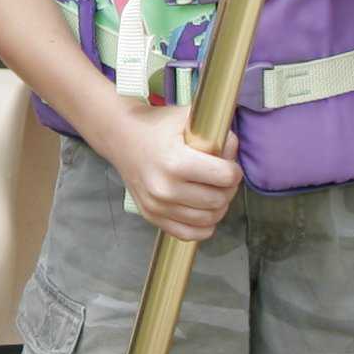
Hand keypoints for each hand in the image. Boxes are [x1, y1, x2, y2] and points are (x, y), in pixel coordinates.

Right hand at [94, 98, 242, 239]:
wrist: (120, 136)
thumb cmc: (156, 126)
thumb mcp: (187, 119)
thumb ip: (217, 133)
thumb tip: (233, 153)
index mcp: (175, 162)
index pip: (225, 177)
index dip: (233, 170)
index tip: (229, 165)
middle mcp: (165, 188)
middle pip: (219, 200)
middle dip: (227, 189)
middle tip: (221, 178)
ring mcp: (157, 205)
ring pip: (208, 219)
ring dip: (217, 207)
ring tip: (212, 191)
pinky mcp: (151, 216)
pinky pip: (189, 234)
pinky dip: (203, 226)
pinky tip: (202, 210)